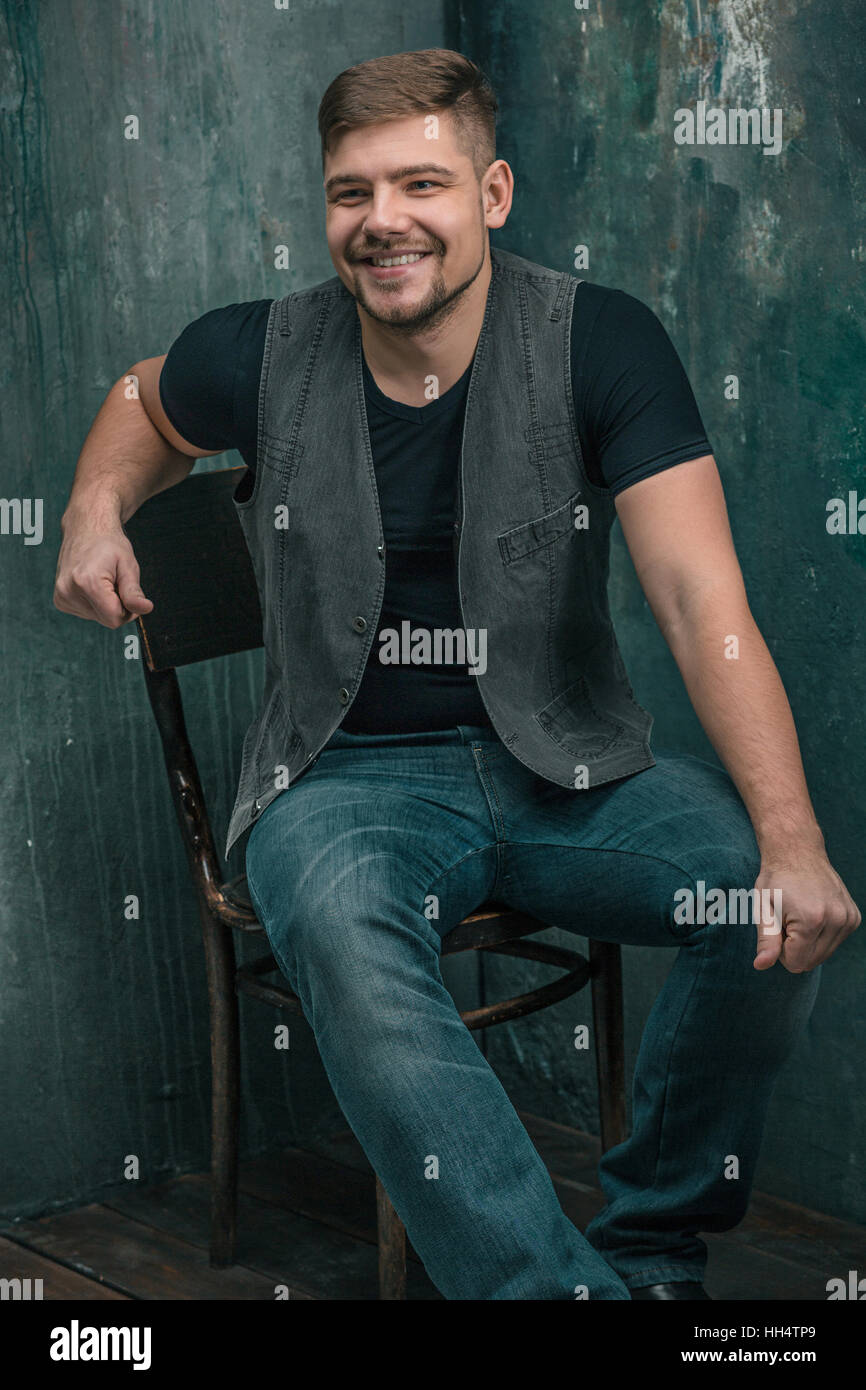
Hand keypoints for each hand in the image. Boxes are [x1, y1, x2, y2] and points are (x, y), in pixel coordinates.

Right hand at [54, 523, 152, 627]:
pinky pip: (87, 613)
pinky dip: (95, 603)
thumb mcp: (128, 565)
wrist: (85, 529)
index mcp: (86, 582)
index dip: (129, 610)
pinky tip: (93, 584)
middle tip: (116, 582)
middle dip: (118, 607)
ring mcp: (61, 596)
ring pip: (98, 618)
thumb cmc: (109, 544)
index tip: (130, 593)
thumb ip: (134, 592)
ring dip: (107, 604)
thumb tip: (146, 609)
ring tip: (103, 580)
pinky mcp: (60, 600)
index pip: (115, 619)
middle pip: (106, 620)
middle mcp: (68, 591)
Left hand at [752, 848, 859, 972]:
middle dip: (795, 949)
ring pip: (824, 955)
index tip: (777, 928)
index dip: (781, 952)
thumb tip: (761, 965)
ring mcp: (848, 918)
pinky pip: (834, 943)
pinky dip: (821, 935)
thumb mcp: (763, 908)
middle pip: (812, 962)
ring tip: (799, 916)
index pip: (796, 963)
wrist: (798, 851)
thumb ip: (766, 940)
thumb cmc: (776, 879)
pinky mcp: (854, 917)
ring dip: (808, 943)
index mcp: (811, 920)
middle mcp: (836, 920)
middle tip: (786, 922)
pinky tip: (813, 913)